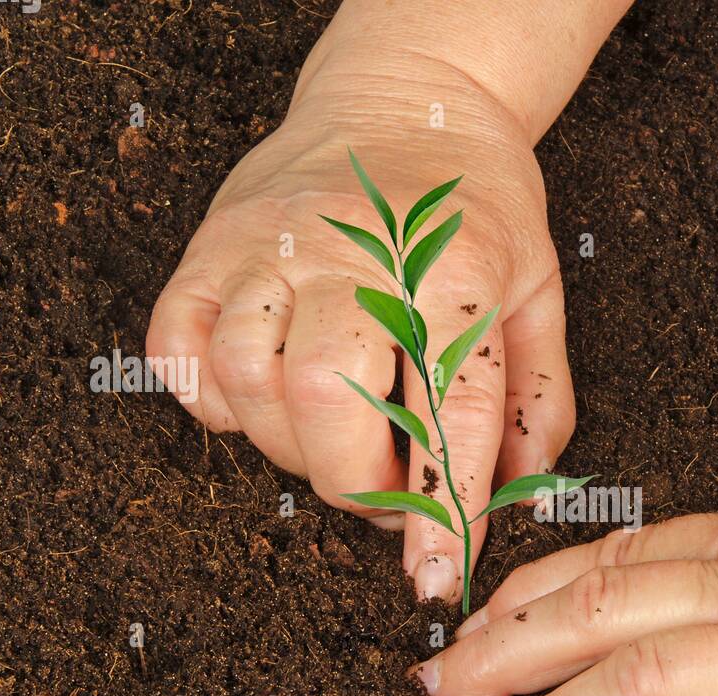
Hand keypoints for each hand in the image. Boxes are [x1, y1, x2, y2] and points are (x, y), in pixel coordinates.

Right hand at [145, 51, 572, 600]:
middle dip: (359, 484)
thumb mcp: (538, 292)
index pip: (448, 412)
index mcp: (454, 270)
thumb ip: (538, 397)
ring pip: (250, 382)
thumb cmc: (475, 205)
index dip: (442, 508)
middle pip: (329, 404)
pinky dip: (212, 398)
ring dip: (289, 446)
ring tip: (331, 438)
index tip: (435, 574)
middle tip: (386, 492)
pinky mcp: (212, 246)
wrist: (406, 100)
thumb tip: (522, 494)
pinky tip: (260, 398)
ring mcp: (272, 247)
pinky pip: (179, 349)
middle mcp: (356, 257)